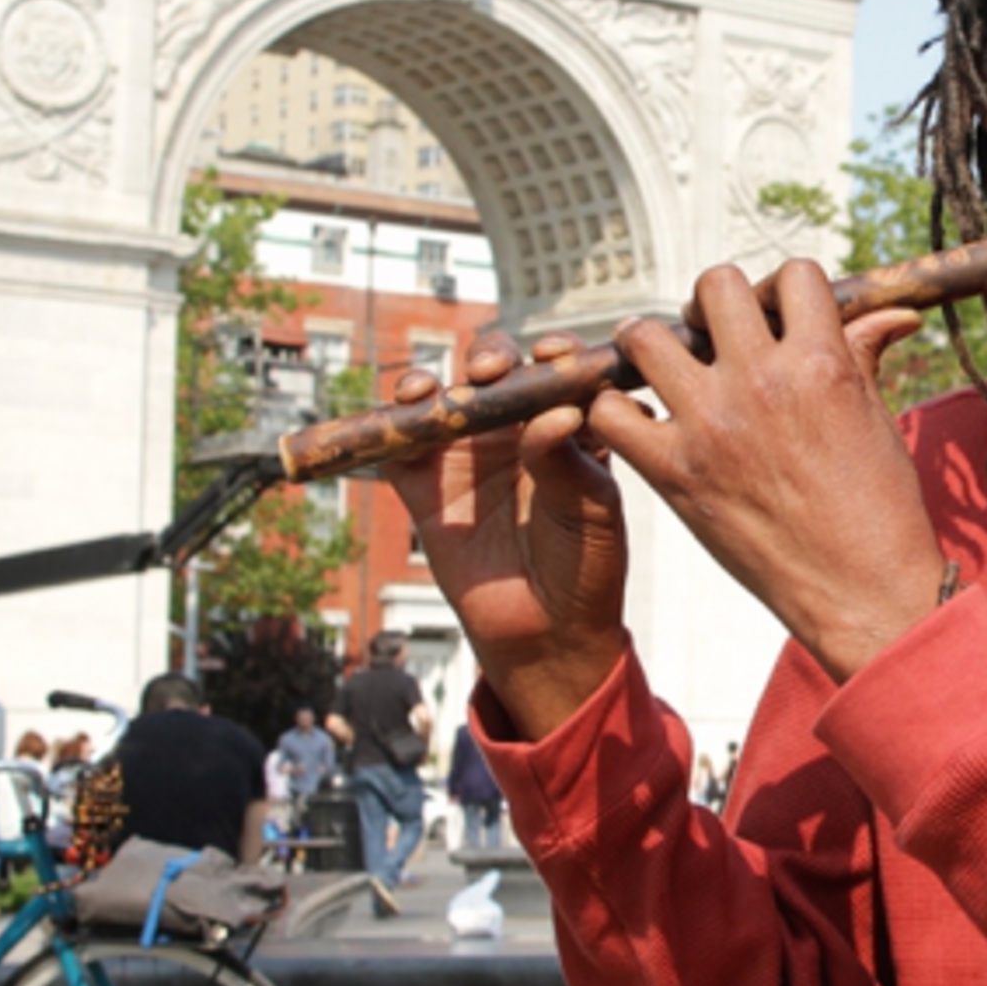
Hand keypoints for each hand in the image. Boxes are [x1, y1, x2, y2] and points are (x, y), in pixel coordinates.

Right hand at [381, 331, 632, 739]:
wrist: (547, 631)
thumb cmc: (584, 566)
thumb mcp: (590, 510)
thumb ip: (567, 461)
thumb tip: (556, 414)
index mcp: (567, 428)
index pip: (557, 373)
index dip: (554, 354)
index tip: (554, 355)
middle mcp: (515, 432)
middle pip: (498, 372)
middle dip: (494, 357)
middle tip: (495, 371)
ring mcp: (468, 456)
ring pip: (446, 396)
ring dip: (440, 378)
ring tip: (446, 388)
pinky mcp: (425, 485)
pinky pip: (401, 440)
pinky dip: (396, 415)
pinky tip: (409, 403)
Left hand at [597, 260, 937, 682]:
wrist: (862, 591)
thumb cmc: (881, 507)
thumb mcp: (876, 418)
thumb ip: (862, 355)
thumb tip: (891, 314)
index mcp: (821, 362)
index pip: (792, 274)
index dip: (783, 291)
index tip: (778, 319)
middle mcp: (762, 381)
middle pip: (713, 286)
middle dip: (713, 305)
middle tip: (714, 338)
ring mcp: (711, 424)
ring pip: (644, 336)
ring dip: (651, 343)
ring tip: (663, 367)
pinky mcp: (674, 472)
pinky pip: (611, 414)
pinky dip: (617, 413)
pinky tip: (643, 424)